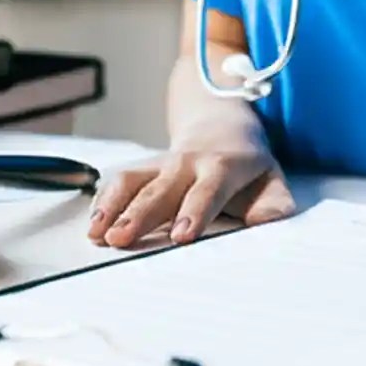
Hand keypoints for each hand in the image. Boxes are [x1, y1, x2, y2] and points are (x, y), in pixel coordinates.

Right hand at [86, 132, 295, 248]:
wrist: (220, 126)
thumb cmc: (246, 165)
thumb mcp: (270, 180)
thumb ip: (272, 204)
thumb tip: (264, 223)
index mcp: (222, 166)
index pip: (208, 189)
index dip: (194, 211)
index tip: (180, 236)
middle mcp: (187, 163)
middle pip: (161, 190)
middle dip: (139, 215)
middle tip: (121, 238)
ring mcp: (161, 164)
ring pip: (133, 181)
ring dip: (113, 206)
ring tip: (97, 234)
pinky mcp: (143, 169)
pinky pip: (120, 181)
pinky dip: (104, 201)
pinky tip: (93, 224)